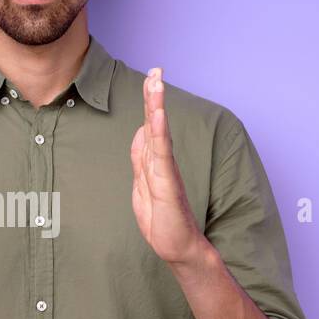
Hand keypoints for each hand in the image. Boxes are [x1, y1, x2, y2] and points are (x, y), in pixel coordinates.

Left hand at [130, 68, 204, 264]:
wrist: (179, 249)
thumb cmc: (163, 222)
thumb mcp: (142, 187)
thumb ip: (141, 160)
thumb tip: (140, 133)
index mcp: (153, 163)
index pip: (148, 127)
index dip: (148, 104)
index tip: (150, 79)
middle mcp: (161, 163)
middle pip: (154, 123)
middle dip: (153, 95)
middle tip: (156, 68)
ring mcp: (165, 172)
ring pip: (158, 133)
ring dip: (156, 106)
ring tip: (156, 81)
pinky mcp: (168, 184)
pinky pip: (162, 154)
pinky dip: (159, 132)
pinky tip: (157, 115)